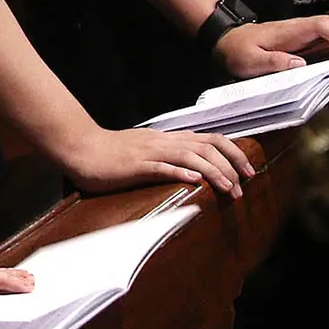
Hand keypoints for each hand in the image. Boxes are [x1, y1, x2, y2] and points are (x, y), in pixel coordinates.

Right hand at [52, 126, 252, 199]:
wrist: (79, 147)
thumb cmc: (109, 154)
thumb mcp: (144, 152)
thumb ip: (166, 157)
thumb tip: (192, 169)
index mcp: (167, 139)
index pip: (210, 139)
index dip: (233, 152)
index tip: (248, 171)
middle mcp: (163, 141)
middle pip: (209, 145)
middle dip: (233, 163)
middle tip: (246, 184)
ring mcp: (150, 152)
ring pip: (192, 155)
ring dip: (215, 172)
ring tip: (229, 189)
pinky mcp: (136, 164)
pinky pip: (163, 166)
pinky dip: (182, 172)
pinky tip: (195, 181)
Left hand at [215, 14, 328, 77]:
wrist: (226, 40)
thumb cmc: (237, 51)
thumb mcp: (250, 61)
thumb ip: (273, 62)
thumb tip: (300, 64)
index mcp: (289, 31)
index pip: (321, 27)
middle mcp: (299, 27)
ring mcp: (301, 30)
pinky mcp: (302, 36)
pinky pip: (328, 31)